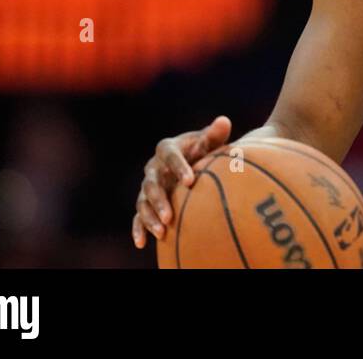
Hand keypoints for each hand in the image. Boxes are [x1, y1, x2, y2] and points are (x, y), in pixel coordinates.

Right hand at [131, 116, 231, 247]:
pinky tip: (142, 243)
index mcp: (167, 149)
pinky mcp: (146, 202)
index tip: (190, 181)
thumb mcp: (210, 141)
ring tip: (162, 232)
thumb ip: (215, 133)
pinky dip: (139, 228)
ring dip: (150, 217)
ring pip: (143, 201)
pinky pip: (138, 216)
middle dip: (159, 199)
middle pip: (151, 183)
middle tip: (170, 215)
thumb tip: (224, 120)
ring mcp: (148, 186)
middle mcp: (154, 167)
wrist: (194, 162)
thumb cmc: (205, 150)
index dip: (178, 167)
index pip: (170, 156)